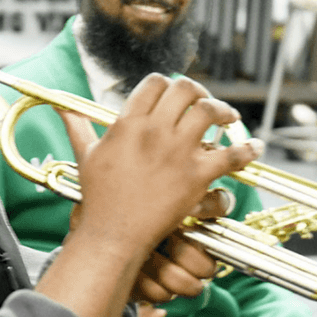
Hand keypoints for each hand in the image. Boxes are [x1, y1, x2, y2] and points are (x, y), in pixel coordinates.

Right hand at [58, 74, 260, 254]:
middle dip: (197, 90)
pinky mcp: (197, 176)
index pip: (154, 83)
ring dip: (223, 110)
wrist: (114, 233)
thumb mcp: (86, 156)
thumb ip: (78, 127)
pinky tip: (255, 147)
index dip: (166, 84)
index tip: (172, 94)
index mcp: (128, 123)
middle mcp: (154, 131)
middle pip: (185, 89)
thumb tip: (62, 109)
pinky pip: (231, 154)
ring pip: (210, 111)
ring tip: (229, 117)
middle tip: (203, 101)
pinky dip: (247, 149)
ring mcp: (178, 152)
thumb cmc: (99, 198)